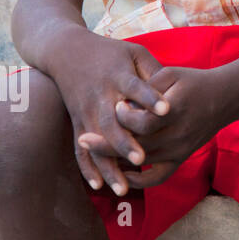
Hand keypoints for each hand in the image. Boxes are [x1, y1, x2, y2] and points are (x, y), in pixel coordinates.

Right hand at [51, 35, 170, 196]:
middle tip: (141, 158)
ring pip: (98, 143)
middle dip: (126, 142)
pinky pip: (81, 149)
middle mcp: (101, 97)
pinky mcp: (78, 123)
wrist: (66, 52)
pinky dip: (88, 168)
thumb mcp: (134, 53)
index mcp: (119, 76)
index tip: (166, 110)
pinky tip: (97, 185)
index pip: (136, 88)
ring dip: (109, 166)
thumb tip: (172, 93)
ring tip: (123, 188)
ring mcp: (86, 112)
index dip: (150, 98)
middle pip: (113, 122)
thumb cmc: (110, 53)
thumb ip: (153, 71)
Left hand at [79, 65, 228, 189]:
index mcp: (175, 111)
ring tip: (94, 157)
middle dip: (107, 144)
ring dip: (116, 161)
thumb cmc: (194, 81)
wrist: (226, 97)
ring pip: (143, 162)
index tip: (115, 106)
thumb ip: (146, 86)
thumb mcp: (171, 74)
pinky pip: (158, 177)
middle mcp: (177, 135)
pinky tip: (123, 175)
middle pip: (137, 146)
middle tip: (83, 139)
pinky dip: (140, 181)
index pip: (143, 123)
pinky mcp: (181, 157)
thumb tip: (121, 101)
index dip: (124, 117)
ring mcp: (180, 149)